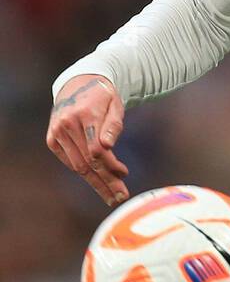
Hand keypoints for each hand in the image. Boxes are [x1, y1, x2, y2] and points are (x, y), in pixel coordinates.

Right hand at [46, 75, 128, 205]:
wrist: (78, 84)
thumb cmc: (103, 96)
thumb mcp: (115, 105)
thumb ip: (113, 125)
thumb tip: (107, 146)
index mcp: (85, 114)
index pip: (97, 150)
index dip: (111, 165)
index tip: (124, 174)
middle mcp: (67, 124)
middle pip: (87, 162)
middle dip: (105, 182)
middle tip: (119, 197)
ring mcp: (57, 132)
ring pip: (77, 165)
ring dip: (95, 182)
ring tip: (111, 194)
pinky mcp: (52, 139)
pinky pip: (69, 161)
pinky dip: (83, 171)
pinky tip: (97, 180)